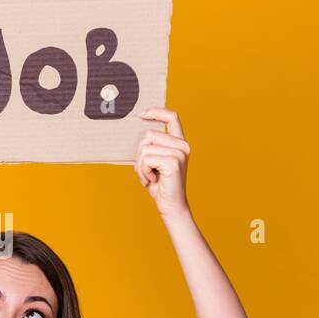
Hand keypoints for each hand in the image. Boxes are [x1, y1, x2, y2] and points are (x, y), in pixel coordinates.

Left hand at [134, 105, 189, 219]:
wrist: (170, 205)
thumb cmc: (159, 184)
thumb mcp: (153, 161)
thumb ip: (150, 146)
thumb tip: (135, 130)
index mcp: (179, 142)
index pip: (172, 117)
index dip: (156, 111)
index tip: (141, 114)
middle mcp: (183, 145)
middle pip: (148, 134)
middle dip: (139, 153)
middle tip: (146, 170)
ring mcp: (180, 153)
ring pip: (145, 147)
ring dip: (140, 165)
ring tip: (149, 176)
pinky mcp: (173, 162)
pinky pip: (146, 159)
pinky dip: (143, 171)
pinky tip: (152, 180)